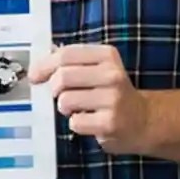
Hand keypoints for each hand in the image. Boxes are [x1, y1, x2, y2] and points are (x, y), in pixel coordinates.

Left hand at [29, 44, 150, 155]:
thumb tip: (37, 69)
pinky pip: (74, 122)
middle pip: (62, 77)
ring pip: (65, 100)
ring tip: (78, 109)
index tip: (35, 76)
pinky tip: (89, 121)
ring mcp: (112, 99)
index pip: (66, 55)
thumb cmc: (113, 93)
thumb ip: (71, 64)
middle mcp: (112, 74)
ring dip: (65, 108)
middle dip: (54, 89)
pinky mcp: (110, 123)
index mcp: (107, 55)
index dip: (44, 66)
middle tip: (60, 95)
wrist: (144, 120)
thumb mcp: (100, 69)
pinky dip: (76, 124)